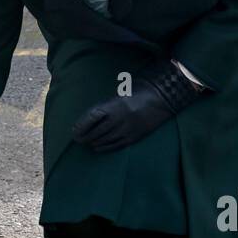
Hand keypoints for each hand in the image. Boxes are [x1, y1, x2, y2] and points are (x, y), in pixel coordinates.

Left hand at [71, 60, 202, 152]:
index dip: (81, 125)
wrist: (164, 96)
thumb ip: (107, 104)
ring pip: (106, 139)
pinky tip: (98, 147)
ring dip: (94, 142)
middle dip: (85, 136)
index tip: (74, 130)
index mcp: (116, 104)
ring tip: (87, 142)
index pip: (93, 117)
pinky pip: (117, 145)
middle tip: (78, 139)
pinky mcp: (136, 136)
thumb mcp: (121, 92)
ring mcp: (129, 128)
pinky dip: (106, 147)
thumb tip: (90, 117)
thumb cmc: (139, 89)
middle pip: (98, 131)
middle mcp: (121, 117)